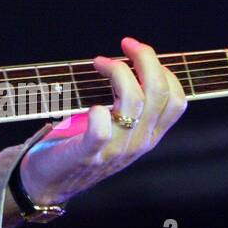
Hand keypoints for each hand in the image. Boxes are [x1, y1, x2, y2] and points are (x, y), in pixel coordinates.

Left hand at [18, 37, 185, 205]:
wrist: (50, 184)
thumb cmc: (81, 147)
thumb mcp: (118, 130)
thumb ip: (129, 107)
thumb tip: (129, 64)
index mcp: (149, 135)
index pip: (176, 99)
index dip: (163, 69)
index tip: (137, 52)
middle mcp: (139, 142)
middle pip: (159, 93)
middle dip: (146, 59)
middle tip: (125, 44)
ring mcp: (115, 149)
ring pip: (134, 101)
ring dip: (118, 72)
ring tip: (99, 62)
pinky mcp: (87, 153)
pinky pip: (101, 130)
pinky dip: (98, 113)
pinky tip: (92, 105)